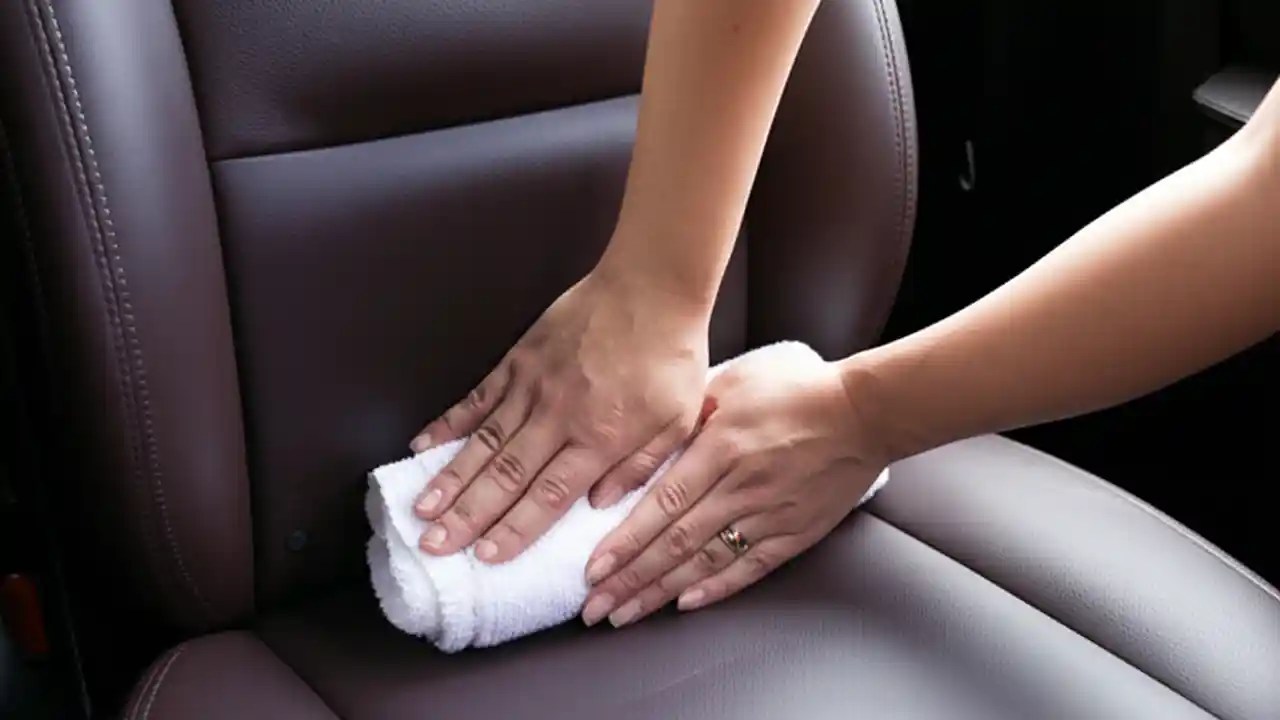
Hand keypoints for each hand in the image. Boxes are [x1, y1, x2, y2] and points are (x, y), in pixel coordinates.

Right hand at [409, 267, 710, 562]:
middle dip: (467, 516)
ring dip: (451, 479)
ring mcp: (533, 386)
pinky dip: (448, 422)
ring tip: (421, 509)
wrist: (652, 289)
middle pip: (506, 476)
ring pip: (484, 442)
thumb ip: (639, 469)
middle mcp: (559, 417)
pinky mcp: (520, 359)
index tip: (485, 558)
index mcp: (600, 439)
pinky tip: (422, 445)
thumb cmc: (671, 359)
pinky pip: (478, 397)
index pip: (549, 496)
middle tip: (434, 546)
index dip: (514, 529)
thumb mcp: (677, 423)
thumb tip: (597, 507)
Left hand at [579, 345, 886, 627]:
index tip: (593, 569)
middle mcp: (740, 487)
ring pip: (705, 561)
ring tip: (626, 614)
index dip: (624, 542)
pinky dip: (716, 587)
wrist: (865, 412)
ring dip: (660, 592)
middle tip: (593, 607)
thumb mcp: (735, 381)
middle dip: (629, 580)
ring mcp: (768, 514)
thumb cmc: (799, 387)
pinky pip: (750, 567)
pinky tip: (685, 604)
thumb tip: (648, 433)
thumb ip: (690, 410)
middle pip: (675, 543)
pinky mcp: (795, 532)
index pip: (662, 505)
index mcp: (720, 448)